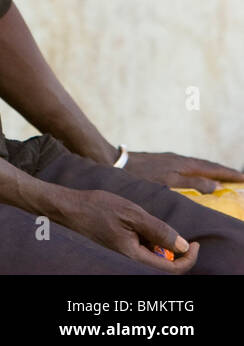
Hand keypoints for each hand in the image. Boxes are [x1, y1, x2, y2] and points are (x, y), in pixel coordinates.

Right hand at [54, 187, 197, 272]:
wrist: (66, 207)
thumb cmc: (95, 207)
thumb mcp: (131, 213)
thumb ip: (159, 230)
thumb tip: (184, 245)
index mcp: (133, 256)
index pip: (172, 269)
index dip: (189, 258)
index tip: (196, 243)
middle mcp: (128, 262)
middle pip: (163, 265)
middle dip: (172, 248)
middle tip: (166, 228)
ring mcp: (122, 257)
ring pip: (151, 257)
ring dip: (157, 243)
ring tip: (142, 221)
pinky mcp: (118, 251)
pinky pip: (140, 252)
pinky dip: (145, 240)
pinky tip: (134, 224)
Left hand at [124, 151, 243, 192]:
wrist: (115, 161)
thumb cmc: (141, 175)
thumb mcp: (168, 182)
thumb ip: (192, 183)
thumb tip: (215, 185)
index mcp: (184, 164)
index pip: (213, 169)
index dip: (230, 175)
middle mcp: (179, 159)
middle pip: (207, 165)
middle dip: (224, 172)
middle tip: (240, 179)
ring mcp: (170, 160)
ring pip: (197, 165)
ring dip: (212, 171)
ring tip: (222, 178)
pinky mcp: (162, 162)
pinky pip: (187, 167)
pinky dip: (198, 171)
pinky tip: (195, 177)